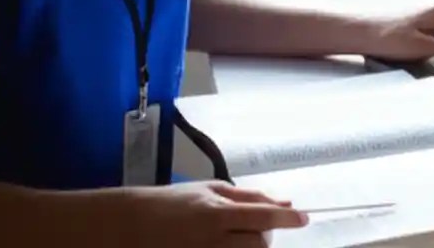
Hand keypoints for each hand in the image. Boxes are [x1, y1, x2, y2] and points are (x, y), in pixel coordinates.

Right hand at [127, 181, 307, 247]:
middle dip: (265, 236)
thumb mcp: (208, 191)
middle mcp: (213, 239)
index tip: (304, 219)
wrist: (129, 227)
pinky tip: (228, 245)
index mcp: (216, 213)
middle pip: (260, 244)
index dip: (287, 219)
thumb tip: (285, 203)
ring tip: (238, 239)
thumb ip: (248, 197)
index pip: (262, 216)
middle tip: (257, 230)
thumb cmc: (171, 204)